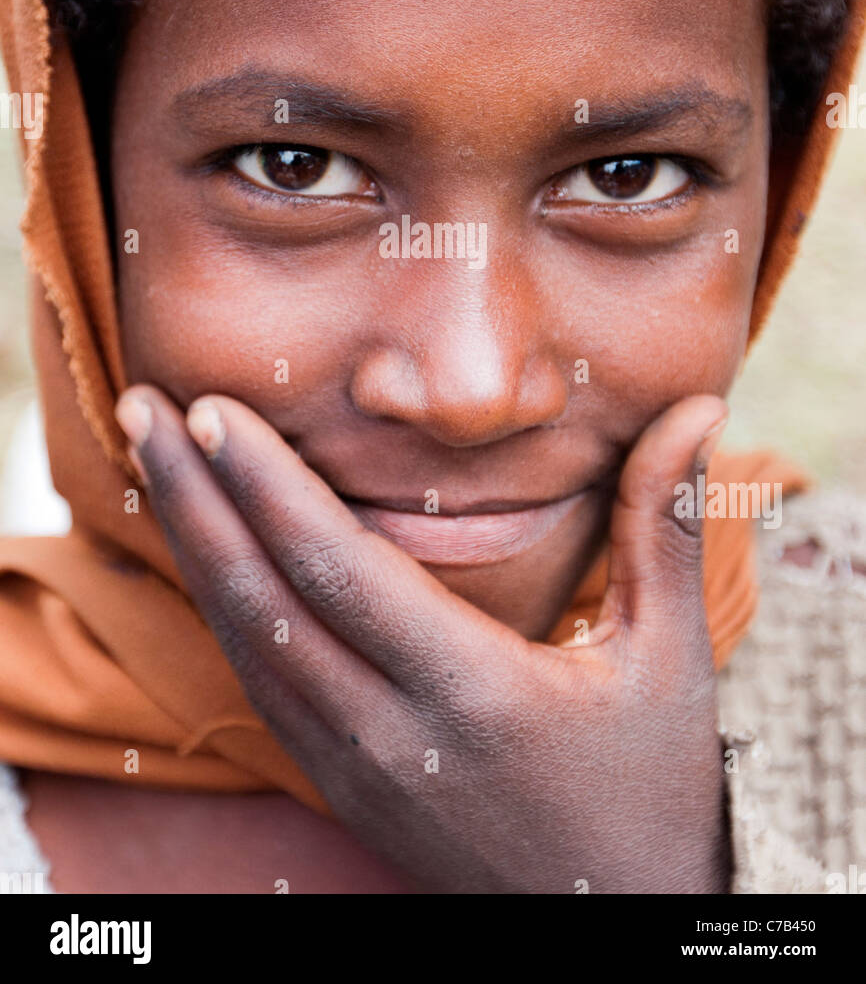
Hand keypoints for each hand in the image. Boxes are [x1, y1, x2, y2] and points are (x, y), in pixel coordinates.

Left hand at [116, 385, 730, 894]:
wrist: (617, 920)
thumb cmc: (653, 783)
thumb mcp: (669, 656)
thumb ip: (664, 524)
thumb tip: (700, 407)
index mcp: (476, 694)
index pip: (341, 574)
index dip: (269, 488)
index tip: (217, 411)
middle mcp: (395, 736)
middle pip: (265, 602)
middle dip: (196, 498)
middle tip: (144, 410)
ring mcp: (357, 770)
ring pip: (245, 646)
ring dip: (193, 548)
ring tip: (155, 462)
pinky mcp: (342, 786)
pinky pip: (258, 686)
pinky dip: (220, 608)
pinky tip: (203, 552)